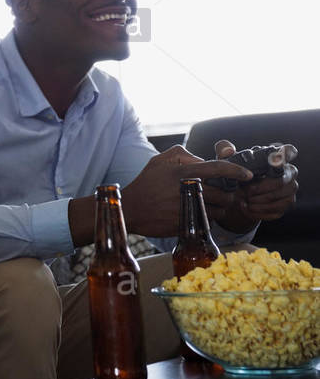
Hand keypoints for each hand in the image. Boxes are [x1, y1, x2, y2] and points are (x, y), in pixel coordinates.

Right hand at [119, 145, 252, 238]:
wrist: (131, 210)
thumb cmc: (146, 184)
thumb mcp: (158, 161)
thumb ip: (182, 154)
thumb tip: (202, 159)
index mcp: (183, 173)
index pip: (218, 168)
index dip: (236, 171)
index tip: (246, 174)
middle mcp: (188, 190)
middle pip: (223, 194)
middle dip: (227, 195)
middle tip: (223, 194)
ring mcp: (188, 209)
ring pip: (219, 210)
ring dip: (220, 208)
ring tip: (210, 205)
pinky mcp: (187, 224)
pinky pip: (208, 222)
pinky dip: (209, 218)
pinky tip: (200, 214)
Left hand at [209, 141, 299, 231]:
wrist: (236, 197)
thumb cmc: (236, 175)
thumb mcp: (227, 162)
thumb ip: (224, 151)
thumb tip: (228, 150)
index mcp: (275, 158)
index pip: (289, 152)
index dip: (286, 155)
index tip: (275, 162)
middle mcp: (288, 173)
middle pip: (282, 182)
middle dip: (261, 188)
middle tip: (246, 191)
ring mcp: (289, 190)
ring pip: (283, 199)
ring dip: (261, 202)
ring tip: (245, 201)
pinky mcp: (285, 205)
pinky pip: (278, 211)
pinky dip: (260, 212)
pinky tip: (246, 209)